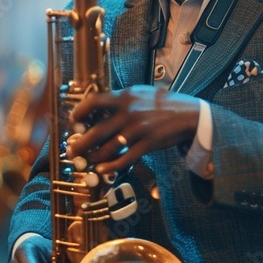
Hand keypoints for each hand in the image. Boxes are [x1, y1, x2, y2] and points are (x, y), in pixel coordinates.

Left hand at [66, 85, 200, 173]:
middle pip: (95, 132)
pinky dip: (110, 166)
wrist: (190, 114)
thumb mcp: (140, 92)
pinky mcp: (147, 144)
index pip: (93, 102)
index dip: (79, 112)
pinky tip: (102, 169)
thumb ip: (121, 99)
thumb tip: (99, 107)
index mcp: (125, 97)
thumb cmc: (164, 103)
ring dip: (94, 158)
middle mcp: (128, 113)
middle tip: (72, 151)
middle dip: (80, 144)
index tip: (73, 121)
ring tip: (88, 161)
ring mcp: (138, 130)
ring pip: (107, 149)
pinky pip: (123, 159)